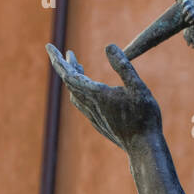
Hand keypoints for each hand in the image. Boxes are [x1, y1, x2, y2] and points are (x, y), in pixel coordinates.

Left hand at [46, 43, 162, 150]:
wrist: (142, 147)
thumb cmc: (144, 117)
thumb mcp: (138, 87)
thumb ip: (123, 66)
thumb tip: (109, 46)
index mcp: (97, 94)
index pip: (69, 74)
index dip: (58, 59)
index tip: (49, 46)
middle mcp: (90, 105)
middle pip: (69, 82)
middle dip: (65, 65)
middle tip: (66, 52)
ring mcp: (93, 115)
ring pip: (74, 93)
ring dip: (73, 77)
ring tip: (77, 65)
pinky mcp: (98, 122)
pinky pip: (81, 103)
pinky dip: (79, 89)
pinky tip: (89, 89)